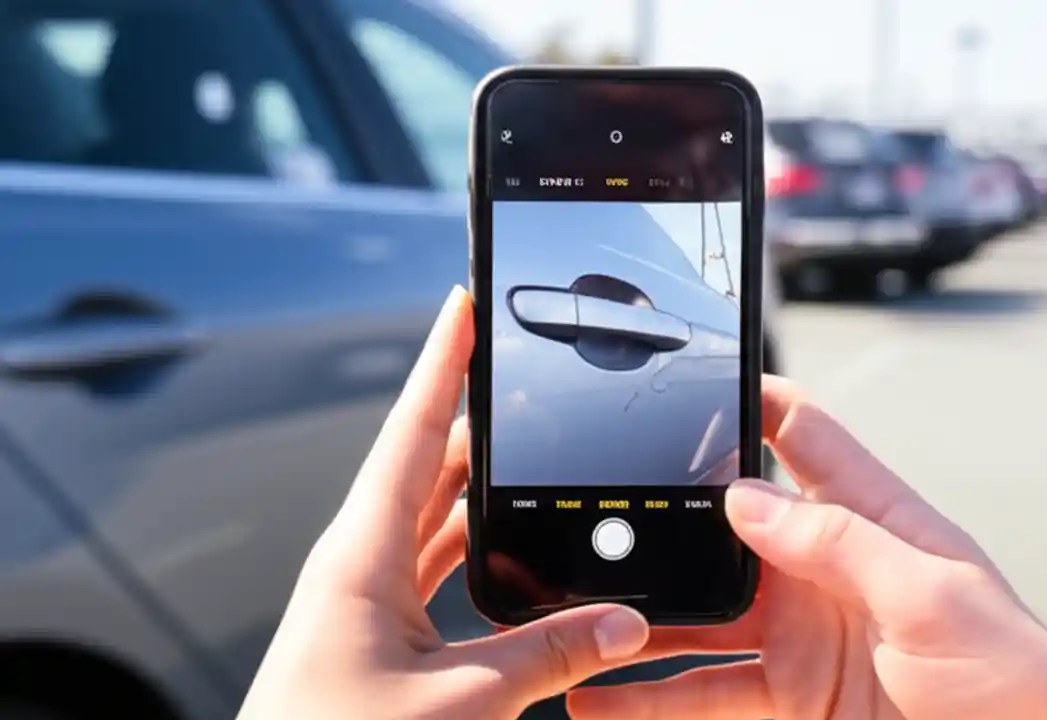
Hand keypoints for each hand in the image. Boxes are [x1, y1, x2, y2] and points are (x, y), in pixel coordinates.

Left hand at [239, 287, 650, 719]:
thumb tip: (622, 623)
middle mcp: (362, 564)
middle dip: (482, 421)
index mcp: (361, 555)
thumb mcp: (462, 705)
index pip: (410, 431)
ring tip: (543, 455)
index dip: (441, 362)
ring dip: (489, 491)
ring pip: (440, 519)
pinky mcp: (386, 634)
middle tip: (532, 380)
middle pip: (431, 466)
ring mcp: (372, 599)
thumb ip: (549, 657)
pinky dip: (485, 552)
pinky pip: (442, 568)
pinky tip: (525, 551)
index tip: (465, 302)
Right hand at [568, 376, 1046, 719]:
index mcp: (870, 521)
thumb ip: (838, 542)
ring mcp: (801, 637)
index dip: (752, 399)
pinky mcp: (790, 697)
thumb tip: (748, 497)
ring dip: (644, 620)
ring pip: (701, 616)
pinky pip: (707, 692)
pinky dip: (653, 698)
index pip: (803, 436)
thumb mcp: (931, 596)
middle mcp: (824, 571)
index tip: (693, 377)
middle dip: (666, 523)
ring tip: (583, 618)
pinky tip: (608, 699)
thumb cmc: (1016, 675)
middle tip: (599, 521)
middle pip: (727, 528)